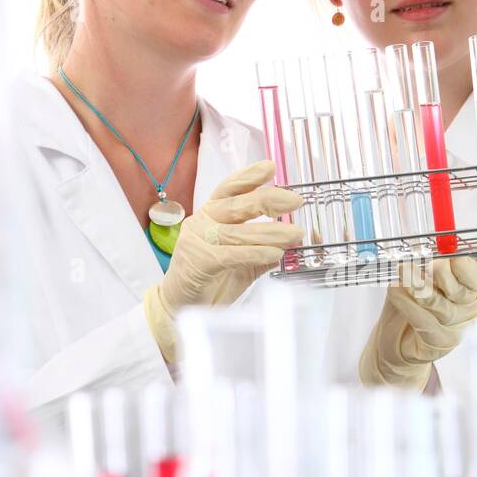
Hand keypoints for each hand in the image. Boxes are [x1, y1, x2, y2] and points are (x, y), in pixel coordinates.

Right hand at [143, 159, 303, 361]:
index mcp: (210, 216)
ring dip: (271, 232)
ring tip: (295, 234)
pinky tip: (275, 254)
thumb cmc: (210, 281)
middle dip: (268, 199)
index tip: (270, 167)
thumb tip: (289, 243)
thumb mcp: (241, 264)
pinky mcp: (198, 261)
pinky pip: (232, 254)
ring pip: (238, 231)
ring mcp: (197, 241)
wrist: (182, 309)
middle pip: (236, 204)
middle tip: (295, 201)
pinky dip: (255, 253)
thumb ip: (260, 252)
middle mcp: (202, 222)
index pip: (229, 189)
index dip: (248, 177)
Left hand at [359, 256, 476, 390]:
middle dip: (442, 274)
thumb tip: (422, 248)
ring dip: (420, 288)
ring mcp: (455, 328)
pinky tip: (395, 293)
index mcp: (469, 287)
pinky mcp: (440, 343)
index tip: (447, 255)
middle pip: (462, 291)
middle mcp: (467, 308)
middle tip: (426, 263)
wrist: (394, 339)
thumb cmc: (409, 303)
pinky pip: (425, 323)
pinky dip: (408, 305)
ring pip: (441, 306)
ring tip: (404, 273)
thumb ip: (423, 264)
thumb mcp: (415, 276)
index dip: (464, 266)